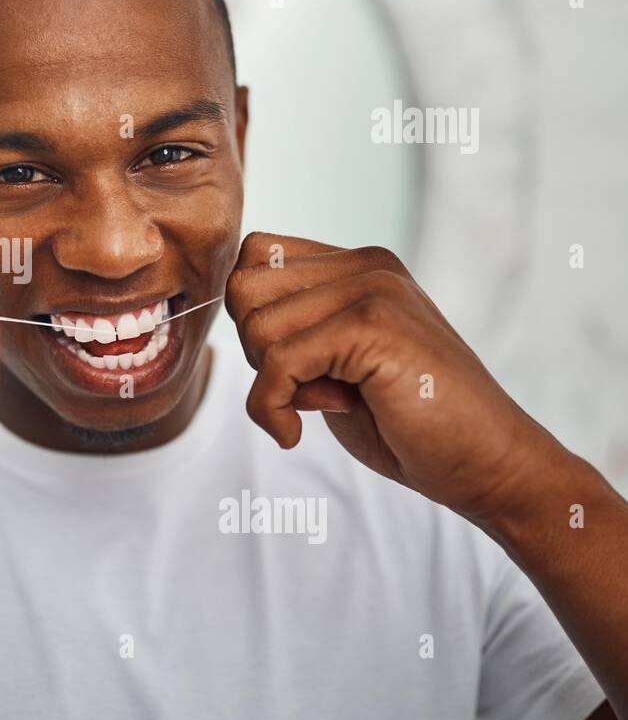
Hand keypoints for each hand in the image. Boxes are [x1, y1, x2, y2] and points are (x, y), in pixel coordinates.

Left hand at [225, 232, 554, 525]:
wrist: (488, 464)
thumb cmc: (409, 422)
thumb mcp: (338, 362)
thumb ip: (296, 328)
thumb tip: (232, 306)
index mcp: (359, 265)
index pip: (254, 256)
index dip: (252, 316)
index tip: (289, 364)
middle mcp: (367, 266)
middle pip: (245, 286)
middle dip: (255, 348)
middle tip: (303, 386)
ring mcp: (374, 290)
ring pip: (257, 326)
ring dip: (272, 383)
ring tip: (325, 403)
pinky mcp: (373, 327)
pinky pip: (277, 364)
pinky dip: (272, 410)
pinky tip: (296, 433)